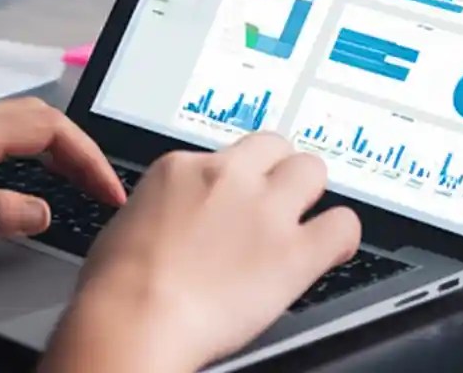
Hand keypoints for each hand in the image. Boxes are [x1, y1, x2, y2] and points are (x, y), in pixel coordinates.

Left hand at [0, 98, 126, 249]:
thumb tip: (41, 210)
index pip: (45, 126)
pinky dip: (36, 151)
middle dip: (80, 147)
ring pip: (22, 122)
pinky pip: (4, 134)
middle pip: (38, 117)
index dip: (86, 154)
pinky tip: (38, 177)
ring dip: (60, 147)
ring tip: (84, 184)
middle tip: (104, 189)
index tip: (107, 189)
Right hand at [44, 133, 361, 372]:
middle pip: (275, 146)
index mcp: (183, 168)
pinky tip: (326, 251)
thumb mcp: (131, 218)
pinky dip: (339, 236)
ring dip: (308, 194)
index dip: (236, 179)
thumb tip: (184, 216)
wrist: (135, 316)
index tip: (236, 198)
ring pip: (312, 170)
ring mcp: (266, 211)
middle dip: (277, 171)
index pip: (229, 154)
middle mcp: (229, 178)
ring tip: (300, 223)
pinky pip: (343, 225)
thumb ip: (169, 204)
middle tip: (273, 202)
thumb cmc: (119, 282)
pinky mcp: (295, 252)